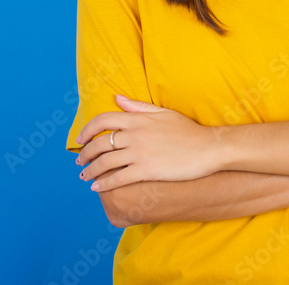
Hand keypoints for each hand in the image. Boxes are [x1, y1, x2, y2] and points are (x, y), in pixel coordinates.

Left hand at [75, 95, 220, 191]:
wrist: (208, 148)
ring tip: (85, 176)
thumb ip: (138, 107)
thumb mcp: (164, 113)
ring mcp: (140, 153)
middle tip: (80, 161)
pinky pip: (118, 178)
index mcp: (138, 119)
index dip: (87, 130)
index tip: (80, 139)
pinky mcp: (146, 170)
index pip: (102, 121)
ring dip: (90, 171)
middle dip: (85, 154)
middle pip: (99, 144)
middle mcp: (135, 135)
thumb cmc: (188, 131)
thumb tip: (118, 99)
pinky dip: (103, 184)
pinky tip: (96, 188)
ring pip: (104, 163)